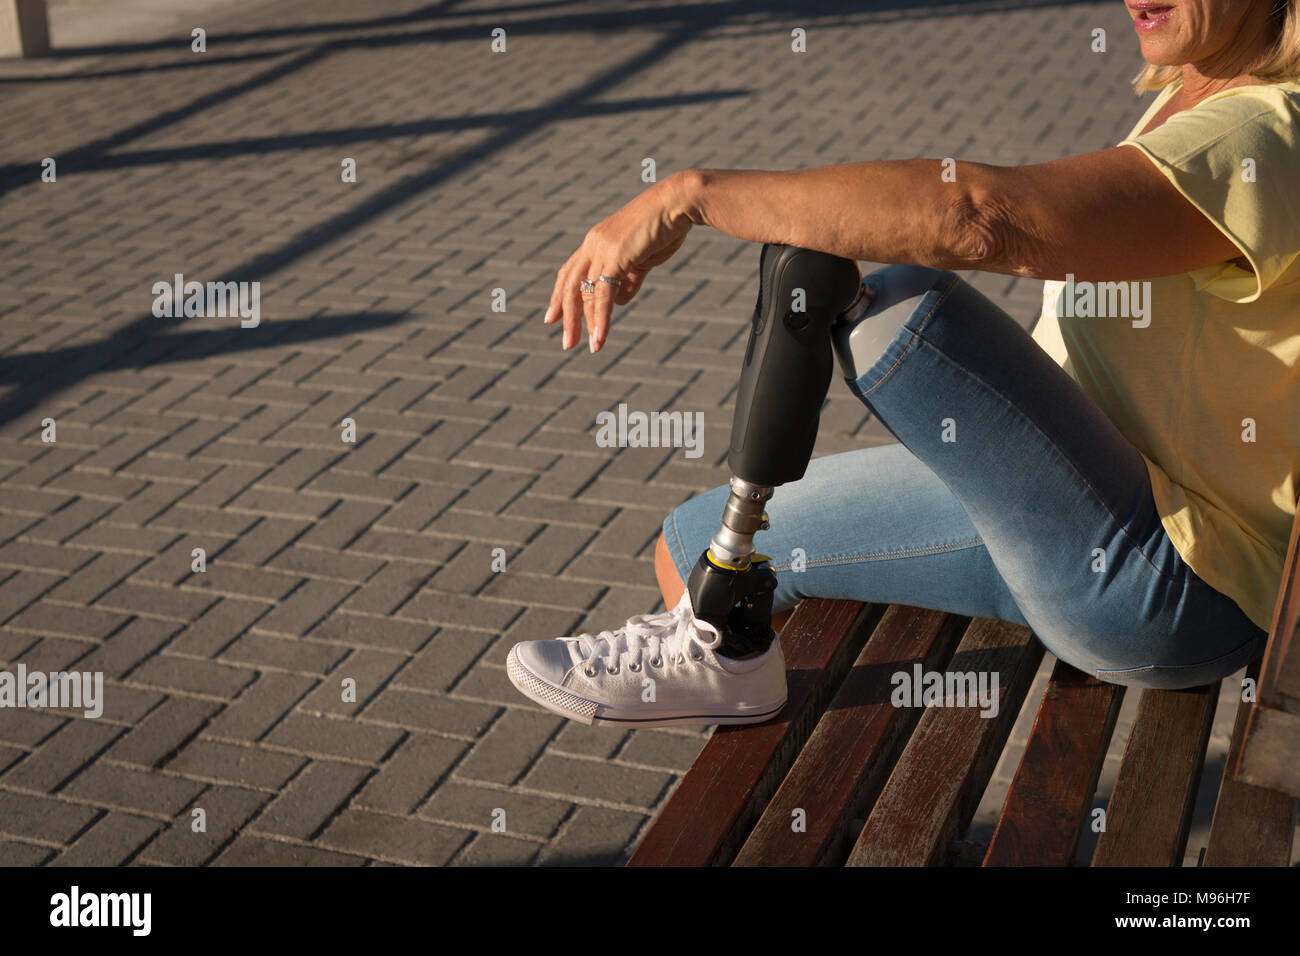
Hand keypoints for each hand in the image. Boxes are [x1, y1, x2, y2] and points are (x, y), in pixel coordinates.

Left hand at [544, 171, 695, 352]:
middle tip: (567, 343)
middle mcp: (593, 244)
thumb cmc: (665, 227)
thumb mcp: (643, 258)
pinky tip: (599, 337)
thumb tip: (619, 300)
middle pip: (570, 285)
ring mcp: (602, 249)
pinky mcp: (616, 255)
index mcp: (596, 241)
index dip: (559, 296)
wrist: (679, 203)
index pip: (570, 272)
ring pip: (587, 293)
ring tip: (591, 346)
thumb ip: (629, 279)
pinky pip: (604, 294)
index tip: (552, 318)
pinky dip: (601, 319)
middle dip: (567, 316)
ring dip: (587, 324)